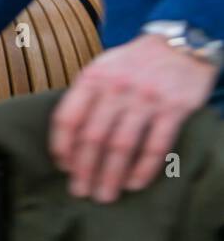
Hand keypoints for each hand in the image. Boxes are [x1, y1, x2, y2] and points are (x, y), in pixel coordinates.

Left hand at [50, 34, 216, 202]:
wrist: (178, 45)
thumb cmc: (132, 63)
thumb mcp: (101, 67)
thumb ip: (84, 96)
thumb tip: (67, 138)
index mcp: (92, 78)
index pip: (67, 118)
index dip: (62, 146)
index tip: (62, 167)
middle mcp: (116, 88)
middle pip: (92, 137)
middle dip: (84, 169)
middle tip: (80, 192)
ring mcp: (145, 99)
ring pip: (121, 146)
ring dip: (110, 175)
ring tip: (104, 195)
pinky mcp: (174, 109)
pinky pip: (156, 146)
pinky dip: (143, 169)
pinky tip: (134, 184)